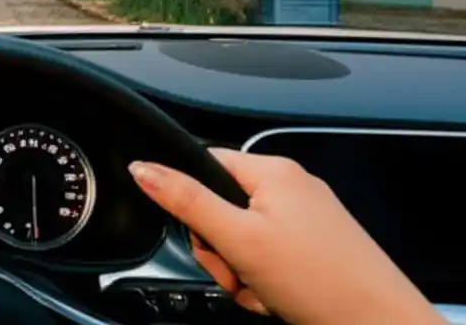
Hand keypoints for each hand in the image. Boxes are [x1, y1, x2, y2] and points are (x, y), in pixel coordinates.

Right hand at [128, 149, 445, 324]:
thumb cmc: (322, 282)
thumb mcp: (239, 239)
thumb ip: (187, 201)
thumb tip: (143, 168)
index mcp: (273, 172)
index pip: (205, 166)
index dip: (191, 205)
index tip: (206, 238)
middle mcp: (291, 189)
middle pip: (220, 210)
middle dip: (221, 252)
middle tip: (239, 273)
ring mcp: (306, 221)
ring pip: (242, 241)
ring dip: (241, 274)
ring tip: (264, 292)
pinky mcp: (315, 250)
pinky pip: (268, 260)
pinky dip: (264, 284)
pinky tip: (278, 300)